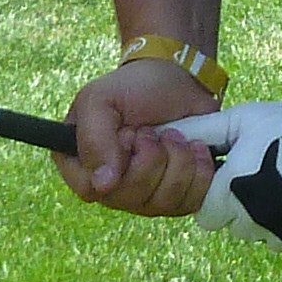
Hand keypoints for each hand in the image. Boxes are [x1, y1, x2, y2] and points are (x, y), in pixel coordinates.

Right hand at [59, 55, 219, 216]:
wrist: (179, 79)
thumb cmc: (134, 88)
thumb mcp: (100, 99)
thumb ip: (92, 138)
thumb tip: (103, 184)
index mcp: (81, 164)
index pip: (90, 190)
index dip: (115, 163)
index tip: (128, 134)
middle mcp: (111, 187)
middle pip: (131, 198)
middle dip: (152, 156)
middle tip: (152, 130)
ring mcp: (146, 197)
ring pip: (164, 201)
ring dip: (178, 160)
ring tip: (174, 136)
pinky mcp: (179, 197)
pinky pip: (192, 201)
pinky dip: (200, 171)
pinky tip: (195, 149)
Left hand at [176, 80, 281, 259]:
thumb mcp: (242, 121)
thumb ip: (200, 133)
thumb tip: (160, 133)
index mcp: (233, 195)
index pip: (208, 214)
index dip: (220, 194)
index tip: (238, 176)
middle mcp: (258, 223)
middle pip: (238, 226)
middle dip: (245, 207)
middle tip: (270, 176)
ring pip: (270, 236)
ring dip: (275, 218)